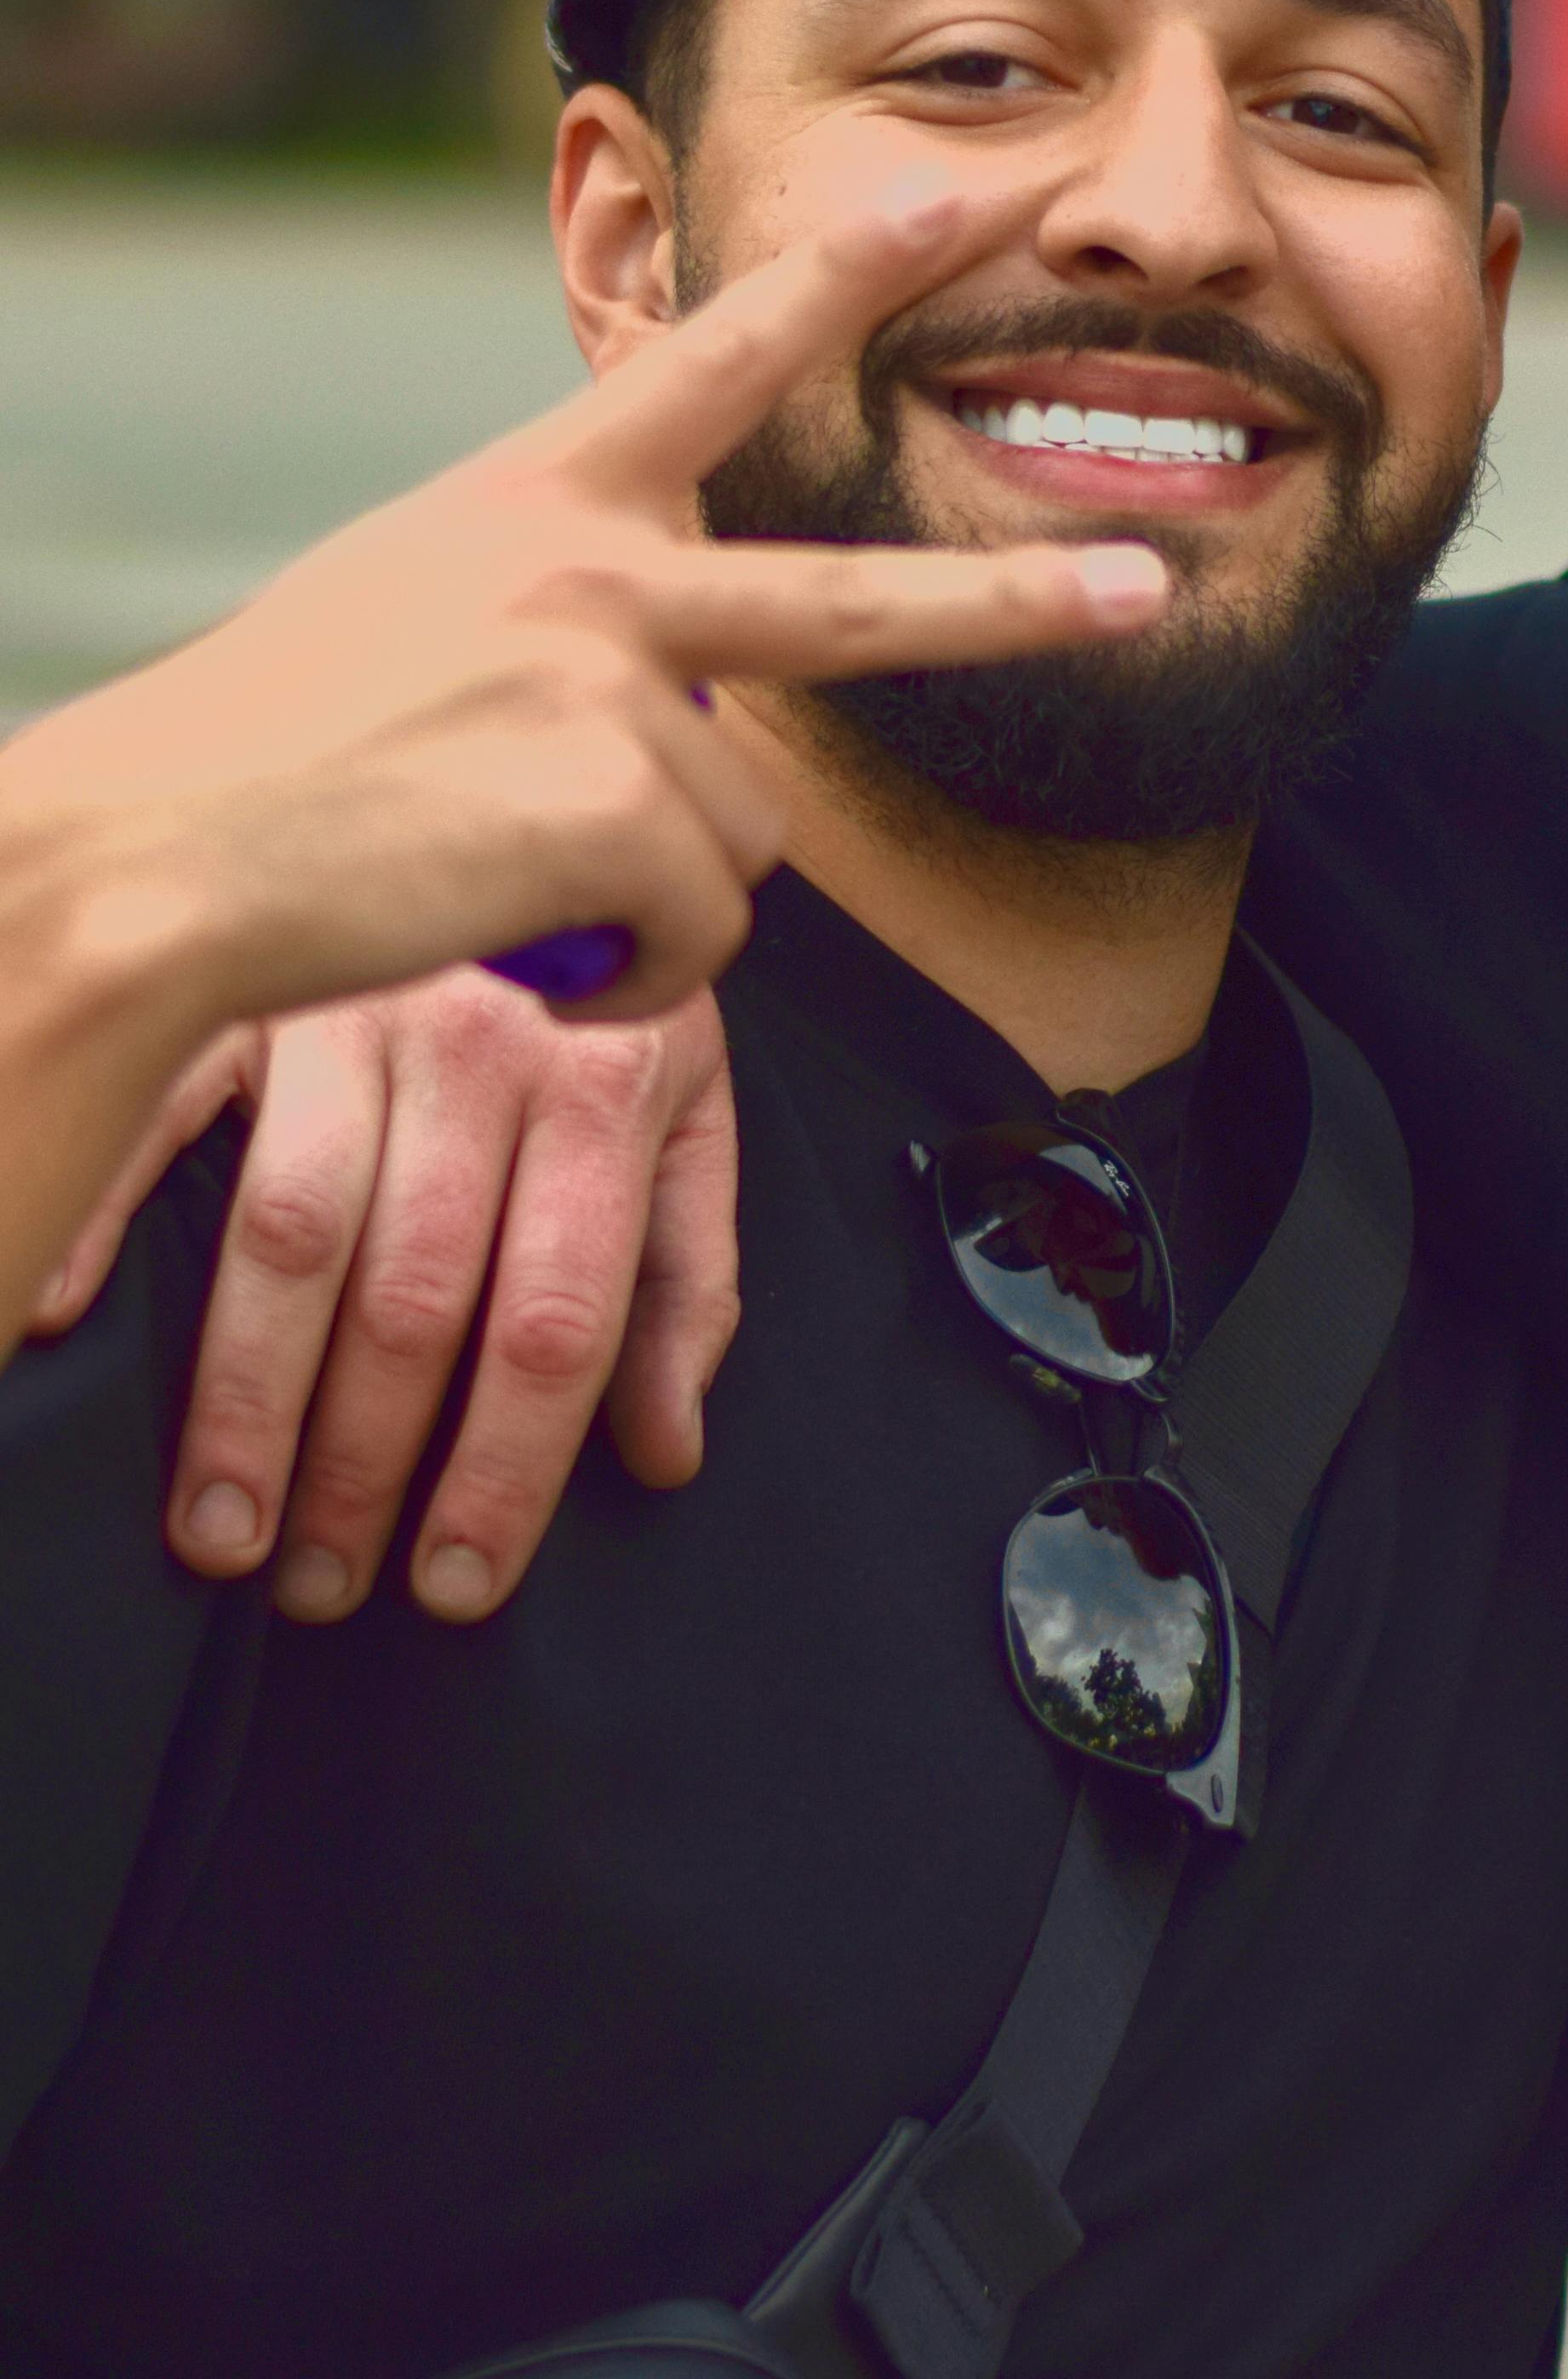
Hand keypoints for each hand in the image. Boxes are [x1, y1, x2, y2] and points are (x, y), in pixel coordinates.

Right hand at [0, 178, 1164, 1042]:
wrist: (153, 854)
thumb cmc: (275, 754)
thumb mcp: (420, 615)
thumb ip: (563, 613)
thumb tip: (685, 706)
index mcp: (543, 498)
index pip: (718, 357)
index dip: (851, 275)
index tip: (961, 199)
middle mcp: (591, 565)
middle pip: (856, 601)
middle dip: (1017, 607)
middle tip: (1142, 587)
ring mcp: (609, 679)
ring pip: (747, 837)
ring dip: (650, 902)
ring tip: (503, 885)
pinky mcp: (616, 802)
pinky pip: (701, 932)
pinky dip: (622, 975)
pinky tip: (508, 941)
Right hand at [34, 983, 739, 1625]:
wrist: (550, 792)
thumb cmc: (606, 992)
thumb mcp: (693, 1112)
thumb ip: (687, 1280)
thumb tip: (666, 1451)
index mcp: (609, 1087)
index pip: (555, 1319)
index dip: (506, 1470)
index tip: (456, 1585)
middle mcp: (481, 1048)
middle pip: (413, 1298)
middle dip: (361, 1468)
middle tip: (317, 1587)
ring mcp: (354, 1010)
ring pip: (292, 1235)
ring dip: (248, 1403)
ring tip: (221, 1531)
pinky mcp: (251, 986)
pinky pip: (168, 1111)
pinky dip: (106, 1216)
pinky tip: (63, 1323)